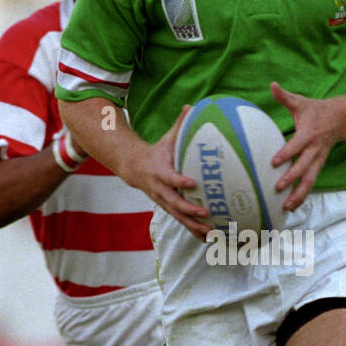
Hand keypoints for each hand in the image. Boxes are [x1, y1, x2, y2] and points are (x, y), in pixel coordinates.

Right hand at [126, 105, 210, 239]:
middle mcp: (161, 190)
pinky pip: (182, 222)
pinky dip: (193, 231)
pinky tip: (209, 239)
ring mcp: (164, 202)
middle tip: (206, 213)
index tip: (193, 183)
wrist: (134, 168)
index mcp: (160, 172)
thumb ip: (180, 124)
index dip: (180, 181)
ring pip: (179, 217)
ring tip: (211, 233)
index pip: (170, 178)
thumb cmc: (157, 151)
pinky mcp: (168, 209)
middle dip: (190, 210)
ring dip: (194, 226)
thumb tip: (192, 106)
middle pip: (174, 203)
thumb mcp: (167, 138)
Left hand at [269, 81, 342, 211]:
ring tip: (286, 207)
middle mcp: (314, 150)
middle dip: (292, 178)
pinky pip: (310, 183)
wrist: (341, 120)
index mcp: (308, 135)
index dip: (285, 154)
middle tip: (278, 188)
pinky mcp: (317, 166)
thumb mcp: (300, 102)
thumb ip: (284, 96)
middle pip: (304, 168)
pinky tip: (291, 207)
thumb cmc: (315, 111)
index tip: (273, 162)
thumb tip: (272, 85)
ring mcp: (317, 160)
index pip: (296, 146)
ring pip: (309, 181)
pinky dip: (302, 196)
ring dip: (298, 195)